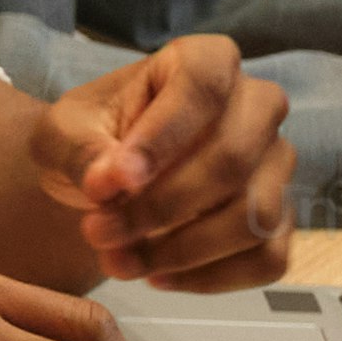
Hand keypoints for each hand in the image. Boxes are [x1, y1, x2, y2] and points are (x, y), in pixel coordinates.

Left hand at [32, 34, 292, 291]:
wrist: (103, 180)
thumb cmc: (90, 140)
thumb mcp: (62, 134)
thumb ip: (82, 150)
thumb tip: (108, 182)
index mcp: (206, 61)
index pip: (203, 87)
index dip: (162, 137)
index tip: (114, 181)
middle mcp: (256, 106)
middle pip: (232, 160)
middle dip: (160, 209)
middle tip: (98, 231)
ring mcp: (275, 164)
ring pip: (254, 216)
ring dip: (181, 251)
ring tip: (118, 260)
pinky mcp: (279, 218)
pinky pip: (267, 259)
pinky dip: (209, 279)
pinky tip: (157, 276)